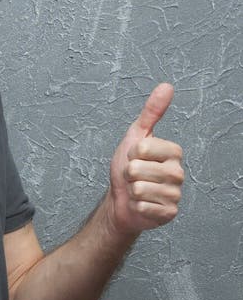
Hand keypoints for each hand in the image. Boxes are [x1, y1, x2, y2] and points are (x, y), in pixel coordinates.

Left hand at [107, 83, 183, 235]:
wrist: (121, 199)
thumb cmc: (128, 166)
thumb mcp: (136, 135)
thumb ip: (152, 112)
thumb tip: (166, 86)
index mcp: (173, 152)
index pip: (142, 147)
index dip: (131, 153)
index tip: (135, 156)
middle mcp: (178, 173)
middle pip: (137, 168)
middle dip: (128, 173)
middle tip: (133, 176)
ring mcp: (175, 194)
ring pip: (139, 188)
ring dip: (131, 190)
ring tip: (136, 189)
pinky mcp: (169, 213)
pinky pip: (143, 205)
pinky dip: (135, 205)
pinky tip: (140, 204)